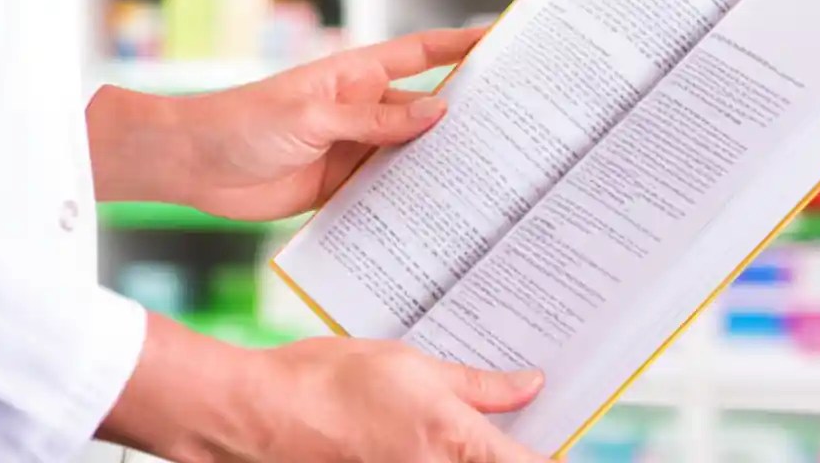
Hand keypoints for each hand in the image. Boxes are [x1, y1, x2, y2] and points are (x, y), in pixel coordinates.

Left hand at [89, 27, 483, 219]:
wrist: (191, 165)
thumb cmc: (242, 122)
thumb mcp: (312, 116)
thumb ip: (374, 119)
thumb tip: (439, 111)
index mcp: (356, 76)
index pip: (421, 55)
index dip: (461, 45)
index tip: (502, 38)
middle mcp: (363, 109)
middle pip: (425, 109)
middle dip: (465, 114)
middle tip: (513, 126)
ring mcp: (355, 148)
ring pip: (411, 154)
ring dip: (440, 165)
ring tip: (488, 178)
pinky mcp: (342, 186)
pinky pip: (385, 192)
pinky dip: (409, 201)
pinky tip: (438, 213)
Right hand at [100, 314, 550, 462]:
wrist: (254, 416)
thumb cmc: (327, 381)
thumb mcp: (413, 365)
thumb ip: (478, 383)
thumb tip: (531, 383)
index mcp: (453, 443)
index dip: (552, 453)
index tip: (565, 437)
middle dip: (514, 448)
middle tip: (520, 420)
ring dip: (475, 448)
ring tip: (464, 422)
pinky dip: (440, 454)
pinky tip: (426, 434)